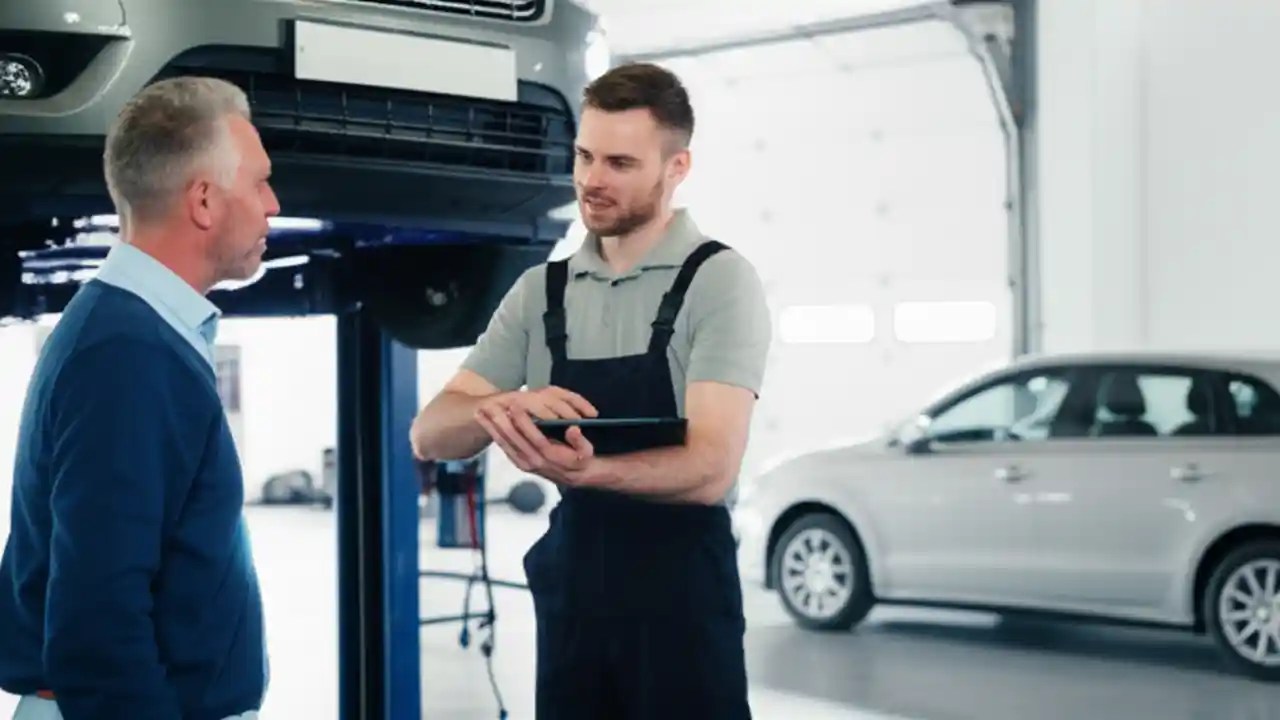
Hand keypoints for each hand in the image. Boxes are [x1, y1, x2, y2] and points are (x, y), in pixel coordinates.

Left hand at [474, 387, 602, 481]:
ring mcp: (525, 464)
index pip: (533, 437)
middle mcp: (534, 461)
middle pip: (513, 440)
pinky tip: (487, 425)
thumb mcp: (587, 450)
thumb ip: (579, 440)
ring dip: (491, 428)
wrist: (575, 476)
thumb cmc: (581, 459)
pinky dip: (495, 436)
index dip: (523, 421)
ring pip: (505, 444)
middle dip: (499, 422)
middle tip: (489, 406)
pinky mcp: (520, 464)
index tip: (513, 405)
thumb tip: (573, 429)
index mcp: (550, 456)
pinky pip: (505, 449)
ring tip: (480, 414)